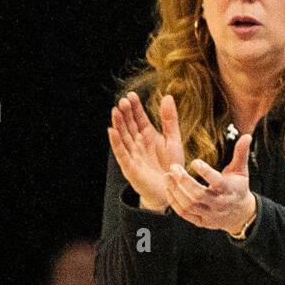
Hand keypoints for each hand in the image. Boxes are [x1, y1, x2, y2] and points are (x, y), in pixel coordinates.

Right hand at [108, 92, 185, 211]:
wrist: (171, 189)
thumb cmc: (171, 166)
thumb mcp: (173, 140)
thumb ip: (169, 120)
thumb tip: (167, 96)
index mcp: (147, 135)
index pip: (139, 117)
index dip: (135, 107)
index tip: (132, 95)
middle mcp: (138, 143)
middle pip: (129, 125)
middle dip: (125, 113)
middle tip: (123, 101)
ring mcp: (133, 155)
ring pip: (123, 137)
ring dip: (118, 124)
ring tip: (115, 111)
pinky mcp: (131, 168)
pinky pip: (122, 154)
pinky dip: (117, 143)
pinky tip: (112, 131)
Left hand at [164, 133, 255, 233]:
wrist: (240, 215)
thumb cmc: (237, 188)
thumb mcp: (241, 171)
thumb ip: (240, 153)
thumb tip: (246, 136)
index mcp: (228, 190)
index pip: (217, 182)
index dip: (206, 172)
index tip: (195, 162)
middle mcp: (219, 204)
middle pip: (198, 195)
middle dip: (184, 181)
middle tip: (173, 167)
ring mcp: (209, 214)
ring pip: (190, 205)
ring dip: (176, 191)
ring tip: (167, 176)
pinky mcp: (201, 221)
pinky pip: (185, 214)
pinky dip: (174, 202)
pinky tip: (169, 189)